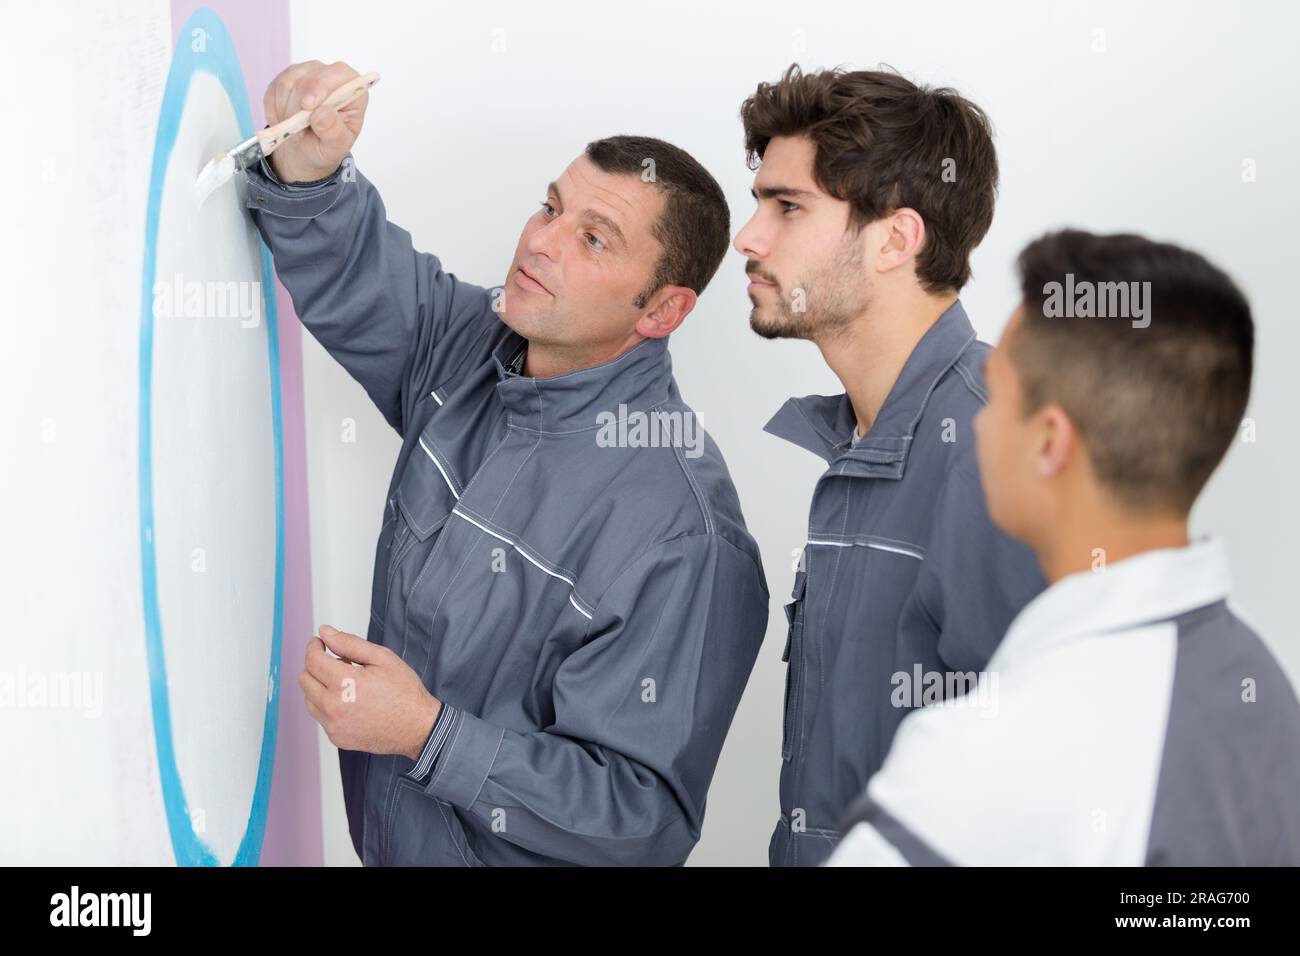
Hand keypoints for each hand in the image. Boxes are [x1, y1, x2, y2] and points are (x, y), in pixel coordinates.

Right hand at [262, 60, 366, 182]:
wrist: (308, 148)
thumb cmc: (329, 144)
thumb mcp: (337, 146)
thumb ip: (333, 131)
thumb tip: (322, 113)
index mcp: (352, 87)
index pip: (338, 74)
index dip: (320, 87)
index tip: (307, 106)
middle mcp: (330, 74)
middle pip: (308, 80)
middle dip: (298, 109)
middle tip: (299, 134)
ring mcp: (307, 72)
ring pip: (287, 84)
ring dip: (286, 112)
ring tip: (295, 131)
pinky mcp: (287, 77)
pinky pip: (273, 90)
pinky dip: (275, 110)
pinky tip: (285, 122)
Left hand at [299, 624, 440, 759]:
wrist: (417, 727)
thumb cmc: (404, 693)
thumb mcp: (382, 658)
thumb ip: (349, 643)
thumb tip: (325, 632)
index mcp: (344, 683)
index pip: (312, 660)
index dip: (314, 647)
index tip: (320, 643)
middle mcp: (334, 706)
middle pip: (305, 679)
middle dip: (315, 665)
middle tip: (335, 661)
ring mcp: (333, 725)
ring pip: (308, 699)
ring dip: (319, 686)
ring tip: (343, 682)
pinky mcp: (336, 738)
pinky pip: (320, 717)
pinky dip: (328, 705)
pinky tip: (348, 701)